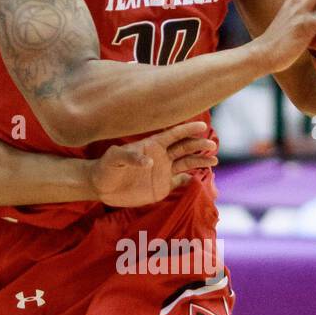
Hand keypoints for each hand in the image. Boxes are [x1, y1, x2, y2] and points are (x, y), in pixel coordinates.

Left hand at [89, 121, 217, 206]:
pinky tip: (200, 179)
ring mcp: (164, 171)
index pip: (174, 135)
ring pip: (187, 163)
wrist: (102, 187)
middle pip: (185, 148)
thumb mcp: (114, 158)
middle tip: (211, 146)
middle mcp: (162, 156)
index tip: (202, 127)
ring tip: (213, 161)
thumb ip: (131, 157)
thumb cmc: (106, 167)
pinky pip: (181, 182)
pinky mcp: (163, 186)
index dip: (188, 130)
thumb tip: (149, 162)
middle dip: (199, 145)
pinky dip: (191, 180)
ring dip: (200, 161)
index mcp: (152, 145)